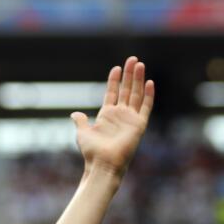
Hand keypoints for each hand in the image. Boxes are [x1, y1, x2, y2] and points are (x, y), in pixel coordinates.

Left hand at [72, 56, 153, 178]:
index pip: (112, 93)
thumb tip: (75, 114)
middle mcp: (120, 115)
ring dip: (138, 79)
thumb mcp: (82, 133)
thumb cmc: (92, 151)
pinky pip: (146, 107)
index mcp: (107, 115)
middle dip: (129, 74)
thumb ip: (80, 121)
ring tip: (140, 64)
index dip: (114, 80)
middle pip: (127, 90)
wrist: (102, 164)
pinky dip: (148, 95)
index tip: (116, 67)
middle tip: (132, 59)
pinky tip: (149, 82)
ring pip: (136, 94)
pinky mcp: (139, 125)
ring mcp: (130, 119)